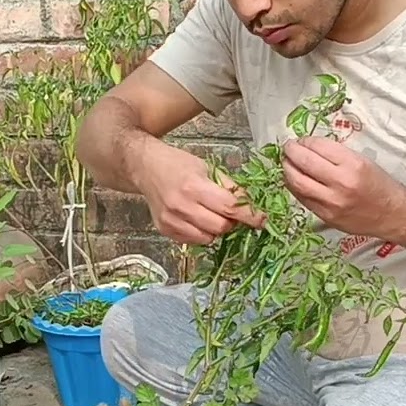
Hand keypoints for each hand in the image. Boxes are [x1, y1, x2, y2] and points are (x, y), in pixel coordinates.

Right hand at [141, 144, 265, 244]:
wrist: (144, 167)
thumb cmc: (176, 163)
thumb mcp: (205, 167)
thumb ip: (227, 186)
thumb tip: (249, 204)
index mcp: (194, 186)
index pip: (230, 207)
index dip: (249, 215)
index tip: (262, 220)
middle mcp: (181, 207)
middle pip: (221, 227)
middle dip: (231, 222)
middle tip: (229, 211)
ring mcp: (171, 221)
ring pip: (209, 238)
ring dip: (216, 229)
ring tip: (211, 214)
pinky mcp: (165, 230)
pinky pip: (194, 241)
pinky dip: (202, 234)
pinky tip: (197, 219)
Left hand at [281, 136, 403, 236]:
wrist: (391, 215)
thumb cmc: (379, 185)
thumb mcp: (362, 161)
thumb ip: (336, 155)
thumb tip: (309, 147)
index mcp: (353, 165)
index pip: (318, 147)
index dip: (305, 141)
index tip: (301, 140)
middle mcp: (341, 183)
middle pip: (303, 163)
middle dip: (291, 152)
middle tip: (288, 148)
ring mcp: (331, 202)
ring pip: (297, 182)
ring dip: (287, 170)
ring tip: (286, 163)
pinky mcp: (325, 216)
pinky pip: (302, 198)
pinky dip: (294, 186)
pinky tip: (294, 180)